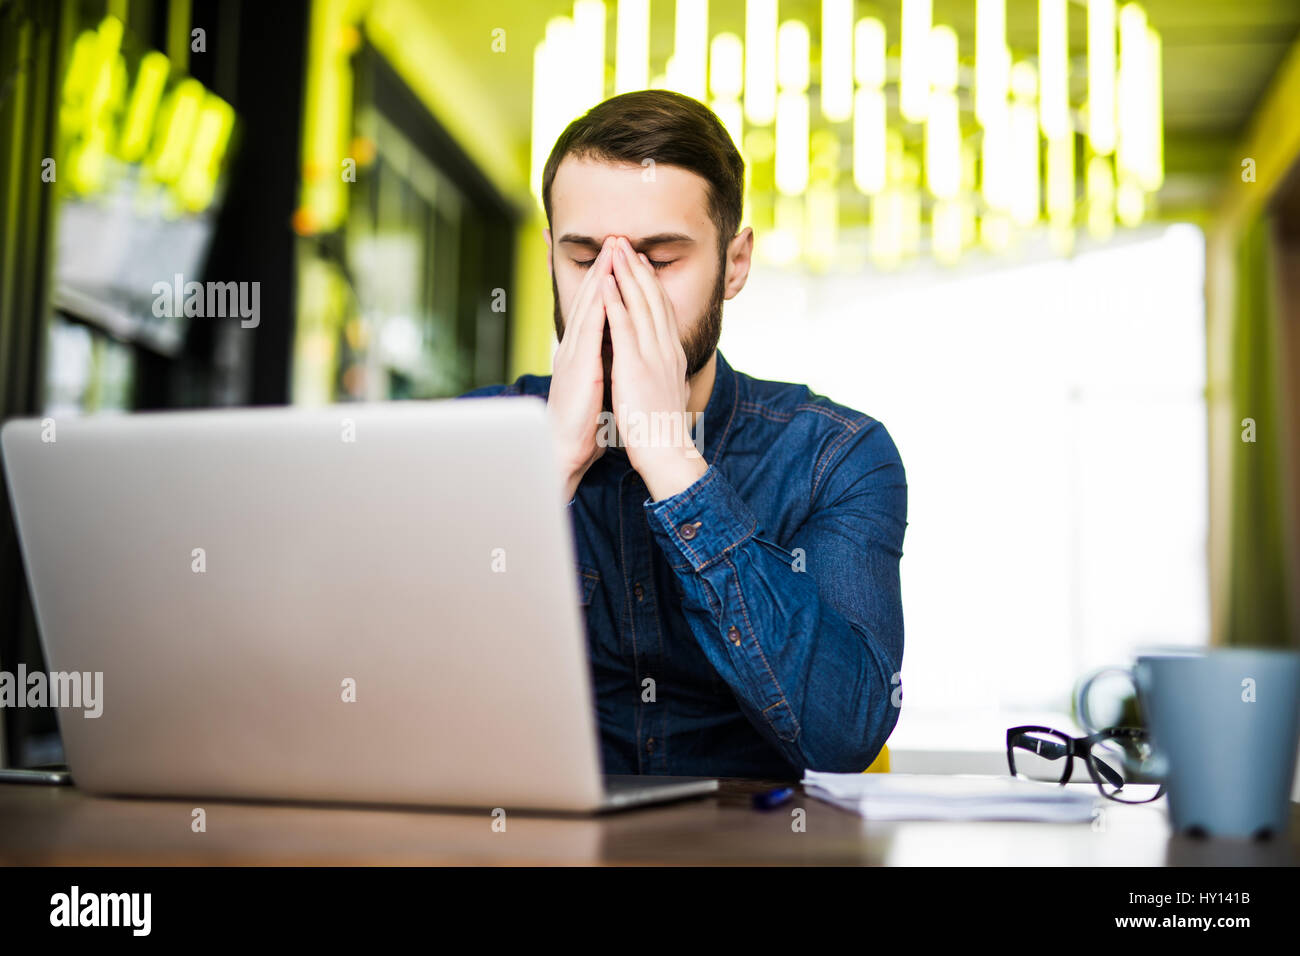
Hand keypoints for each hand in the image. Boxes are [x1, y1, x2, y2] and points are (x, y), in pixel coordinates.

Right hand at [548, 236, 614, 502]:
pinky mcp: (577, 365)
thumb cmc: (582, 427)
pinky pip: (589, 327)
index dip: (604, 283)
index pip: (594, 310)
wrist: (564, 451)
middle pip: (590, 299)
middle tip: (614, 239)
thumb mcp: (597, 389)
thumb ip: (604, 369)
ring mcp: (574, 354)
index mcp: (582, 354)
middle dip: (602, 268)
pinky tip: (606, 284)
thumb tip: (616, 359)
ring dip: (600, 276)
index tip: (617, 260)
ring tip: (612, 250)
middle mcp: (575, 348)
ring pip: (588, 306)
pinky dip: (597, 303)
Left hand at [601, 236, 707, 500]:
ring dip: (625, 273)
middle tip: (625, 242)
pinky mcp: (635, 364)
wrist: (666, 451)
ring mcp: (652, 354)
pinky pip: (624, 325)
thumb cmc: (661, 429)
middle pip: (653, 297)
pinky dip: (615, 301)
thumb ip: (663, 373)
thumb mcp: (665, 391)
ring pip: (640, 303)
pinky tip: (605, 282)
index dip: (650, 282)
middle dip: (637, 267)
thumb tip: (661, 367)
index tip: (639, 262)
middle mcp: (666, 348)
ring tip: (614, 249)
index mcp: (672, 355)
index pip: (662, 309)